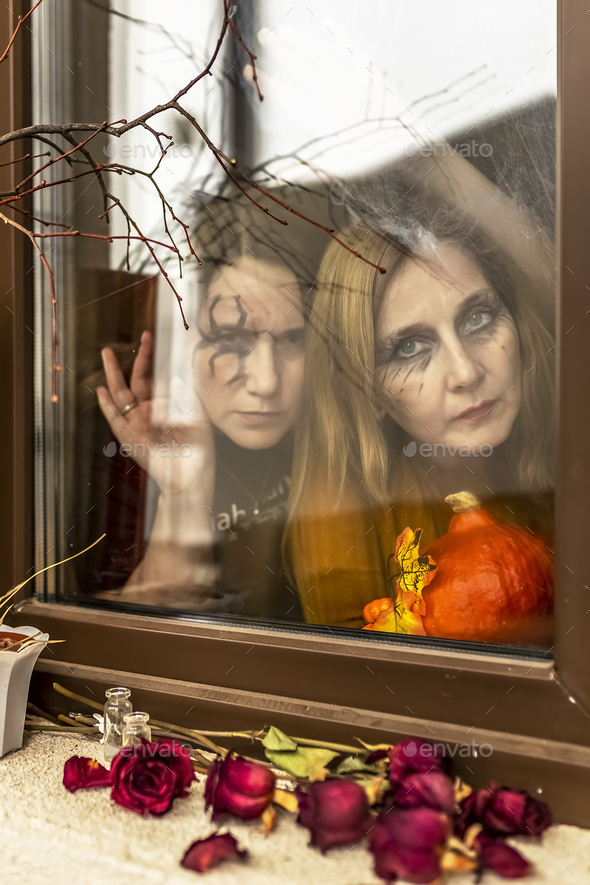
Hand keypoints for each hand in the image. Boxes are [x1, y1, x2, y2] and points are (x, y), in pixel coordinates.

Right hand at [97, 330, 213, 500]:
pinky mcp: (129, 437)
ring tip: (107, 354)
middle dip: (137, 358)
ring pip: (121, 394)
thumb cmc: (197, 451)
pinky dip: (107, 405)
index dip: (152, 358)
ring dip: (114, 374)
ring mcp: (136, 423)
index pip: (154, 377)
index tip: (151, 338)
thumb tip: (175, 376)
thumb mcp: (197, 419)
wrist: (190, 477)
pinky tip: (102, 390)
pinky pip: (115, 419)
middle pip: (137, 380)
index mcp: (163, 406)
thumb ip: (186, 396)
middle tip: (137, 338)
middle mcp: (147, 412)